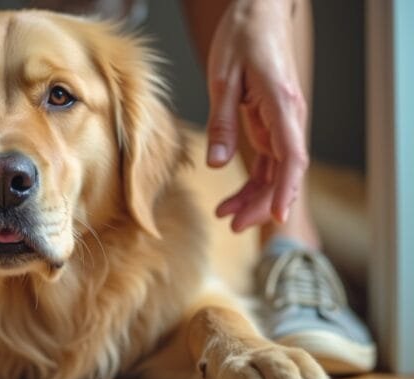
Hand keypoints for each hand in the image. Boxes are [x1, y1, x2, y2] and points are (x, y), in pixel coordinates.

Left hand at [205, 0, 308, 231]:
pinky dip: (252, 180)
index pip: (292, 157)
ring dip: (254, 196)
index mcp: (281, 106)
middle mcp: (288, 117)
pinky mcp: (271, 122)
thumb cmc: (243, 37)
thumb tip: (218, 164)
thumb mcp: (223, 78)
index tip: (277, 217)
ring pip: (276, 170)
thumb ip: (222, 122)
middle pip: (285, 172)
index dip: (286, 190)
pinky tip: (232, 196)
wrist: (257, 12)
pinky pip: (268, 159)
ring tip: (225, 215)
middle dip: (262, 203)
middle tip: (232, 224)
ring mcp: (282, 121)